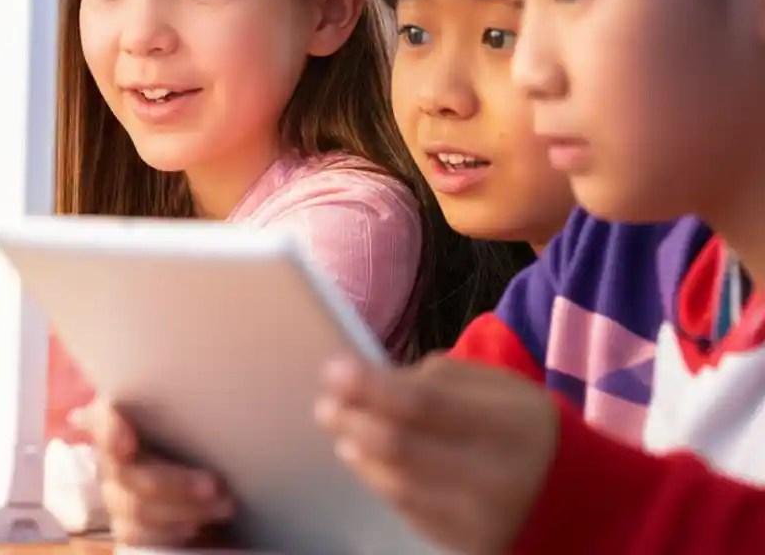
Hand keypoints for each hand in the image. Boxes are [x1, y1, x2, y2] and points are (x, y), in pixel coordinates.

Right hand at [84, 399, 235, 546]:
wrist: (205, 468)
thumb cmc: (199, 429)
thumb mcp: (198, 410)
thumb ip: (191, 396)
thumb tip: (214, 372)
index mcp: (121, 413)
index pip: (102, 417)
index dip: (110, 430)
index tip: (128, 446)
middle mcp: (111, 453)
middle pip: (126, 473)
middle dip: (174, 484)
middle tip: (216, 486)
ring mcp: (115, 491)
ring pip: (135, 508)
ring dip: (183, 510)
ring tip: (224, 505)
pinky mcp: (126, 524)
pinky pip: (137, 535)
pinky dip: (170, 532)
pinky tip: (199, 526)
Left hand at [315, 355, 557, 554]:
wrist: (579, 503)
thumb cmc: (525, 430)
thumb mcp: (501, 390)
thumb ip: (440, 380)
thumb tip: (373, 380)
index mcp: (507, 425)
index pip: (422, 404)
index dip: (370, 388)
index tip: (333, 369)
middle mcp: (492, 477)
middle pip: (399, 448)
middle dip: (353, 423)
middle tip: (325, 406)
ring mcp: (476, 520)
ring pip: (396, 484)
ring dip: (359, 455)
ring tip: (344, 432)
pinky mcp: (464, 547)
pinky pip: (406, 511)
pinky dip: (380, 481)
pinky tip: (367, 462)